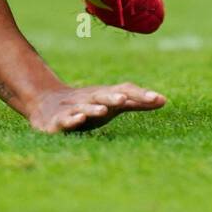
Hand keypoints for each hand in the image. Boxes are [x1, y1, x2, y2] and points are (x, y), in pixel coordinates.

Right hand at [27, 83, 165, 133]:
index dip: (141, 95)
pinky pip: (66, 118)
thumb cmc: (89, 106)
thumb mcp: (113, 104)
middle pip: (104, 95)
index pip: (125, 91)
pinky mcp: (59, 120)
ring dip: (94, 108)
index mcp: (105, 95)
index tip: (159, 99)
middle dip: (114, 97)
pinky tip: (80, 118)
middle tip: (125, 99)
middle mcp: (91, 98)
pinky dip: (73, 118)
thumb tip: (164, 100)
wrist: (47, 104)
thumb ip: (137, 103)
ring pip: (85, 106)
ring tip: (104, 110)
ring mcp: (74, 107)